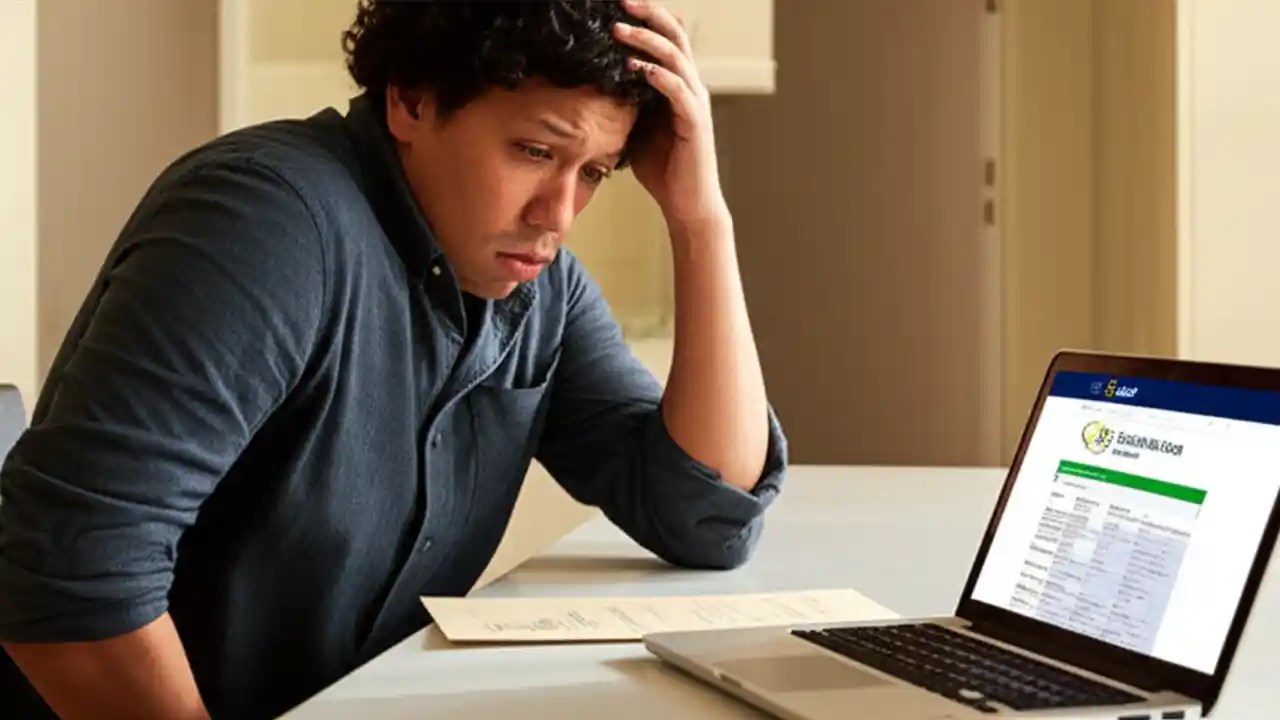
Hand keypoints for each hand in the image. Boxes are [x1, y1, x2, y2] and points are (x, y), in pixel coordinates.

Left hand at [614, 0, 729, 231]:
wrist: (687, 205)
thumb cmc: (664, 169)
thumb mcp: (637, 128)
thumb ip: (626, 103)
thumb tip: (594, 86)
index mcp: (679, 86)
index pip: (666, 40)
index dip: (647, 19)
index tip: (618, 6)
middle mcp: (692, 88)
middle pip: (675, 37)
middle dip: (648, 16)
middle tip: (621, 2)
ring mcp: (696, 104)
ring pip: (676, 59)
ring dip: (647, 41)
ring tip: (620, 31)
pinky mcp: (696, 123)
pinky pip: (678, 92)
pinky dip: (659, 76)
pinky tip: (638, 67)